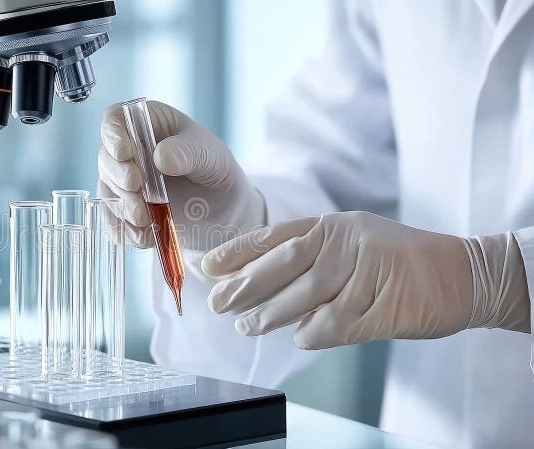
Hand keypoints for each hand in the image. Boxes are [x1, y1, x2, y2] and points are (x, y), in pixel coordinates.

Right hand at [98, 101, 264, 249]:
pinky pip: (113, 222)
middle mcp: (127, 150)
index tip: (125, 152)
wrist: (222, 209)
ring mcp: (122, 181)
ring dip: (122, 206)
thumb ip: (188, 152)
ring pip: (107, 192)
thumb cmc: (215, 169)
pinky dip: (125, 231)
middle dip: (119, 176)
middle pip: (106, 158)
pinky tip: (145, 236)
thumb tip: (160, 157)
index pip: (115, 119)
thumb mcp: (210, 156)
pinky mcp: (124, 210)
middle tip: (137, 188)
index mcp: (146, 123)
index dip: (113, 135)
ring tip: (146, 218)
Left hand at [202, 212, 530, 348]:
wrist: (462, 274)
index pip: (275, 236)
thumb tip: (252, 283)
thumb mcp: (351, 245)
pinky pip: (336, 323)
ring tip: (246, 326)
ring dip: (271, 313)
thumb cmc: (398, 262)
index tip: (208, 266)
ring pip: (305, 295)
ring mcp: (366, 268)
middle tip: (218, 303)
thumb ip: (308, 261)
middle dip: (245, 284)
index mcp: (334, 224)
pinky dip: (313, 332)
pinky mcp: (382, 302)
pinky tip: (300, 336)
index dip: (238, 251)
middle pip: (284, 263)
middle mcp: (346, 239)